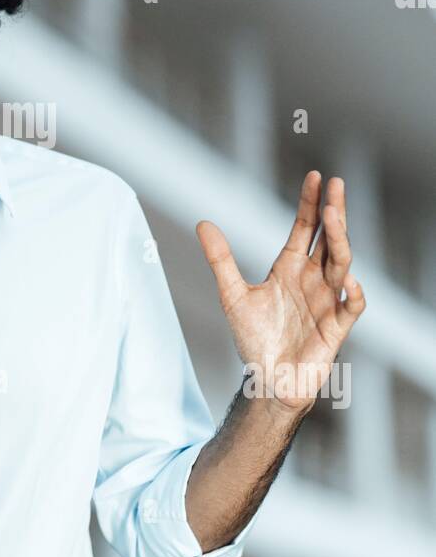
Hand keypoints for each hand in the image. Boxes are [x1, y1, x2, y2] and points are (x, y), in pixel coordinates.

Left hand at [196, 172, 365, 409]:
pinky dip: (354, 293)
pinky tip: (350, 280)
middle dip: (333, 212)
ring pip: (341, 264)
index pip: (305, 228)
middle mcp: (312, 279)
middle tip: (336, 184)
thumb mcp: (232, 295)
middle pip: (328, 238)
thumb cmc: (254, 339)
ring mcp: (327, 301)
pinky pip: (352, 306)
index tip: (315, 176)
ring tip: (334, 217)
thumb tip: (202, 223)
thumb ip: (221, 259)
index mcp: (290, 268)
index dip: (310, 203)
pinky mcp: (336, 328)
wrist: (267, 380)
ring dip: (340, 241)